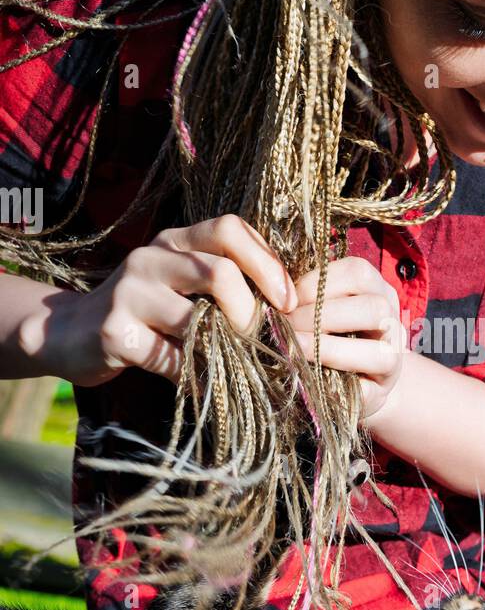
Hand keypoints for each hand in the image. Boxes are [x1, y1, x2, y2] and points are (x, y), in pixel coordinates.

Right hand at [19, 214, 297, 387]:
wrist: (72, 334)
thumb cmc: (147, 312)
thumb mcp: (184, 285)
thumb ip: (226, 283)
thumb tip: (287, 307)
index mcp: (176, 240)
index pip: (230, 229)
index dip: (267, 264)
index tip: (287, 303)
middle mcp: (151, 257)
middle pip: (218, 273)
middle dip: (249, 314)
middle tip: (258, 341)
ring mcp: (129, 292)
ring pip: (196, 320)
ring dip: (223, 350)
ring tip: (229, 364)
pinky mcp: (116, 332)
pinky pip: (172, 358)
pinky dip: (194, 375)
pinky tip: (198, 380)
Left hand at [286, 256, 405, 419]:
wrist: (352, 379)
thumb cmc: (328, 333)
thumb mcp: (322, 306)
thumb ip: (309, 295)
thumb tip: (274, 290)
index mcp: (378, 291)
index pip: (360, 273)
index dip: (319, 282)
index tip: (287, 299)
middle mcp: (393, 322)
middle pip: (374, 308)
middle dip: (321, 315)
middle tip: (286, 324)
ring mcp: (393, 361)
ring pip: (378, 352)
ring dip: (327, 347)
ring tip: (293, 346)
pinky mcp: (379, 393)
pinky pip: (363, 391)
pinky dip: (331, 384)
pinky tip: (306, 376)